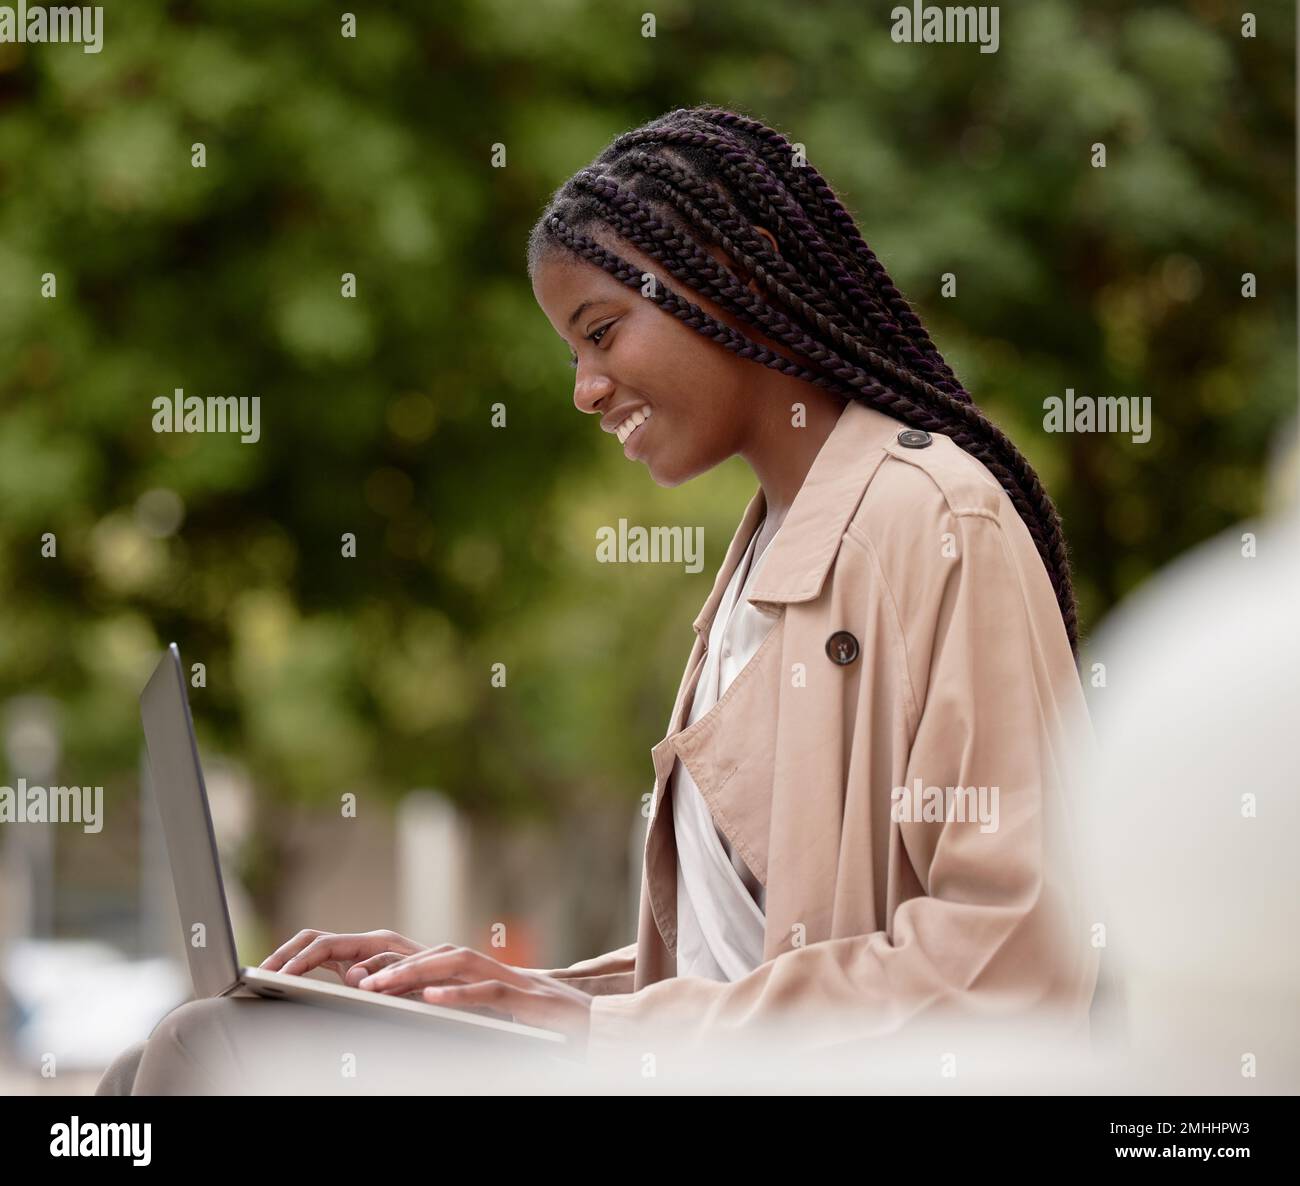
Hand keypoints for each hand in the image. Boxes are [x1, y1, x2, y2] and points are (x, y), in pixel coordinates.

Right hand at [259, 928, 428, 988]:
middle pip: (313, 940)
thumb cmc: (442, 984)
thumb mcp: (416, 981)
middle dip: (284, 954)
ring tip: (263, 977)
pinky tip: (289, 983)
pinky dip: (304, 968)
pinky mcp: (363, 965)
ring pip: (316, 949)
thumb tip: (353, 975)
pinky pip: (326, 962)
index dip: (297, 960)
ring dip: (290, 959)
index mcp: (378, 943)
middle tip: (257, 974)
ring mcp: (364, 952)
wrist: (463, 986)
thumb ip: (384, 974)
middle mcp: (368, 942)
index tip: (276, 976)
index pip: (324, 946)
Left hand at [357, 944, 592, 1054]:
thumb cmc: (563, 1033)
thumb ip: (482, 1017)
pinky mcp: (531, 1002)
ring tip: (381, 987)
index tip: (367, 978)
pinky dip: (459, 994)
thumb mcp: (513, 1024)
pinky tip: (429, 999)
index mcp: (495, 978)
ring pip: (460, 964)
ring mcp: (518, 984)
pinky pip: (490, 992)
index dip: (405, 964)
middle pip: (443, 954)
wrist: (610, 1033)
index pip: (443, 960)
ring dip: (417, 973)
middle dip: (399, 965)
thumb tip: (438, 1019)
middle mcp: (502, 973)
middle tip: (358, 981)